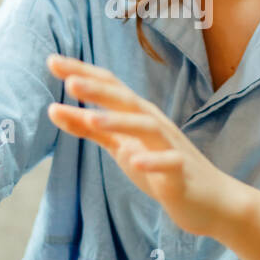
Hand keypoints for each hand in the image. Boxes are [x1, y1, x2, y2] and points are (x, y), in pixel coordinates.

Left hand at [46, 54, 236, 236]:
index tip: (51, 61)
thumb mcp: (120, 146)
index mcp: (136, 114)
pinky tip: (135, 162)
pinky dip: (152, 161)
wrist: (207, 198)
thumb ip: (89, 128)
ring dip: (119, 121)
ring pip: (146, 126)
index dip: (82, 72)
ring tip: (92, 118)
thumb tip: (52, 109)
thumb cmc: (159, 167)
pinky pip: (169, 162)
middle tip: (70, 81)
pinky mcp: (181, 172)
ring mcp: (169, 146)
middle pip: (125, 100)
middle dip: (98, 90)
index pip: (108, 85)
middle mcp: (153, 122)